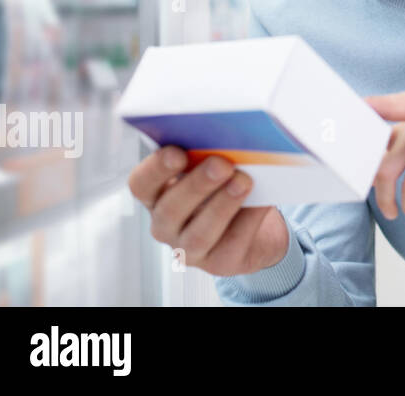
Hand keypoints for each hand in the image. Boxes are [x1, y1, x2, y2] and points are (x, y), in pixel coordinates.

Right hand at [128, 147, 289, 277]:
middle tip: (221, 164)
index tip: (177, 152)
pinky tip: (263, 200)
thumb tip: (232, 140)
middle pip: (170, 209)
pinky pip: (233, 242)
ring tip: (243, 181)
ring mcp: (189, 249)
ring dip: (222, 205)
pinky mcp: (219, 263)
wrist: (256, 231)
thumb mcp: (216, 171)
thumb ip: (212, 157)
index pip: (142, 183)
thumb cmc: (227, 191)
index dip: (156, 169)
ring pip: (199, 233)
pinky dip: (249, 218)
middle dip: (197, 185)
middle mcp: (166, 225)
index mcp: (158, 196)